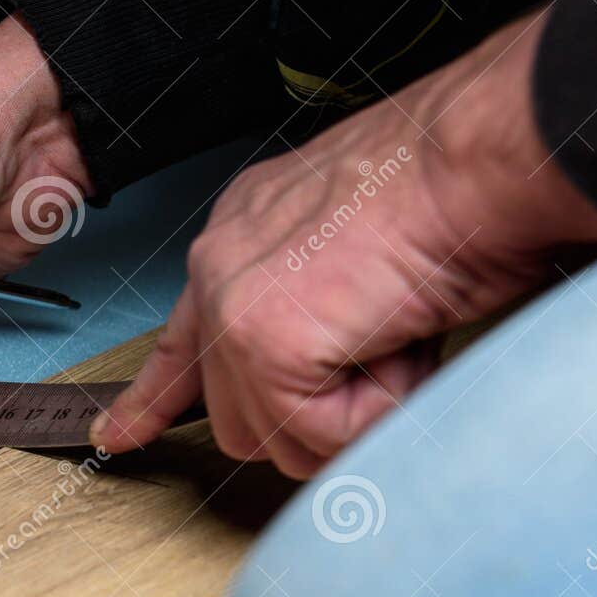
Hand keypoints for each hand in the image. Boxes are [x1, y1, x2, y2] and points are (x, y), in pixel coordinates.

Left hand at [91, 12, 596, 477]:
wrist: (476, 157)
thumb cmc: (452, 190)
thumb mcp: (362, 256)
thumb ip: (321, 317)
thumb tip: (333, 383)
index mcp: (242, 238)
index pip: (183, 339)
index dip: (155, 397)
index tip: (119, 435)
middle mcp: (220, 267)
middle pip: (238, 416)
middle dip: (316, 420)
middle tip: (387, 353)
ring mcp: (233, 307)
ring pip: (278, 438)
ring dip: (356, 416)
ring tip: (398, 334)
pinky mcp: (265, 345)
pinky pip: (323, 435)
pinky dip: (380, 409)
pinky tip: (398, 342)